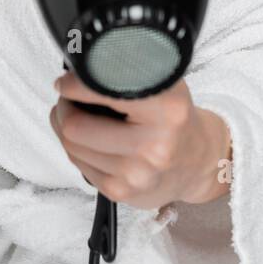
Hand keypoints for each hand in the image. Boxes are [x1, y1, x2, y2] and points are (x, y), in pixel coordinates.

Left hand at [49, 71, 231, 208]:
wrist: (197, 163)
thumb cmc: (173, 121)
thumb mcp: (165, 86)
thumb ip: (129, 74)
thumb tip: (80, 70)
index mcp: (167, 109)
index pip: (102, 91)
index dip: (75, 85)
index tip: (66, 81)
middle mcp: (154, 144)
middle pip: (76, 125)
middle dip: (65, 108)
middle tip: (70, 99)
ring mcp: (137, 173)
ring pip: (72, 146)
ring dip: (66, 129)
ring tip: (79, 118)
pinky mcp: (122, 192)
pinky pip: (78, 165)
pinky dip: (77, 150)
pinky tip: (90, 141)